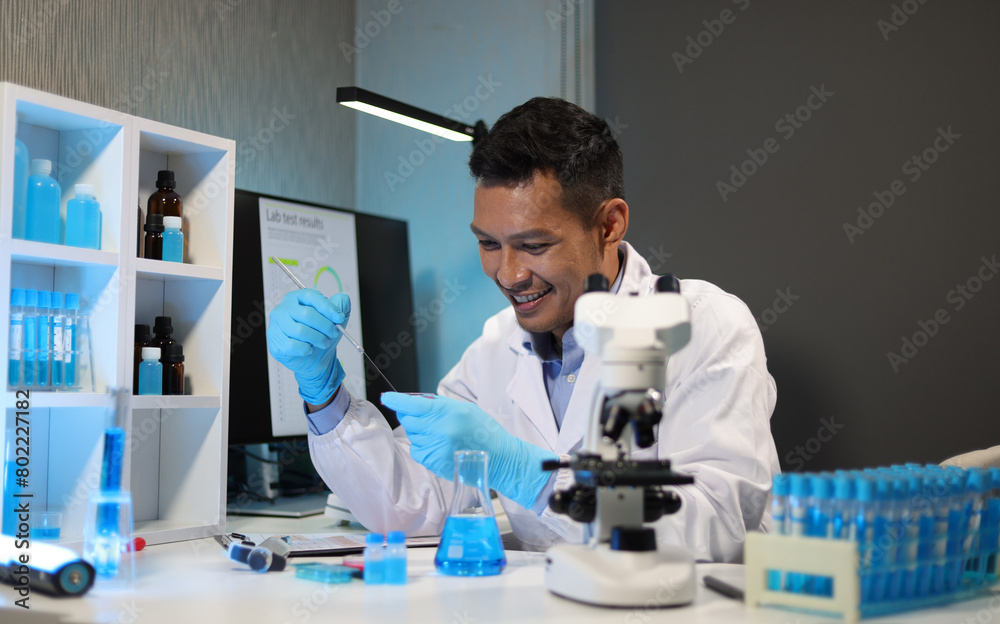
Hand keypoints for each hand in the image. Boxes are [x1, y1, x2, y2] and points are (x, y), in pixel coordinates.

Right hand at [266, 289, 349, 405]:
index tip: (339, 318)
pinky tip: (309, 349)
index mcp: (298, 298)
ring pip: (300, 331)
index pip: (311, 296)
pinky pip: (292, 345)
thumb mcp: (335, 318)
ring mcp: (276, 324)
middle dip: (325, 326)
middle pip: (307, 314)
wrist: (314, 358)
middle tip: (333, 333)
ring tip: (323, 342)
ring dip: (317, 339)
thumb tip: (341, 298)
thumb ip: (340, 304)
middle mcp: (284, 308)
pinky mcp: (275, 341)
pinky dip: (306, 349)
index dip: (327, 307)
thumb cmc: (320, 334)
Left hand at [381, 392, 556, 508]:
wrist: (499, 458)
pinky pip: (417, 451)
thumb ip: (438, 405)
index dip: (396, 400)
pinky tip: (439, 446)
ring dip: (419, 433)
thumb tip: (413, 402)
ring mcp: (436, 449)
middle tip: (427, 419)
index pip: (412, 405)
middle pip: (408, 421)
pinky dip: (423, 447)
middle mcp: (439, 431)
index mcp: (447, 413)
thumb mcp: (464, 408)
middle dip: (412, 417)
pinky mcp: (434, 463)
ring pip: (411, 436)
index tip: (386, 397)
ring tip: (440, 435)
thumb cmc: (483, 430)